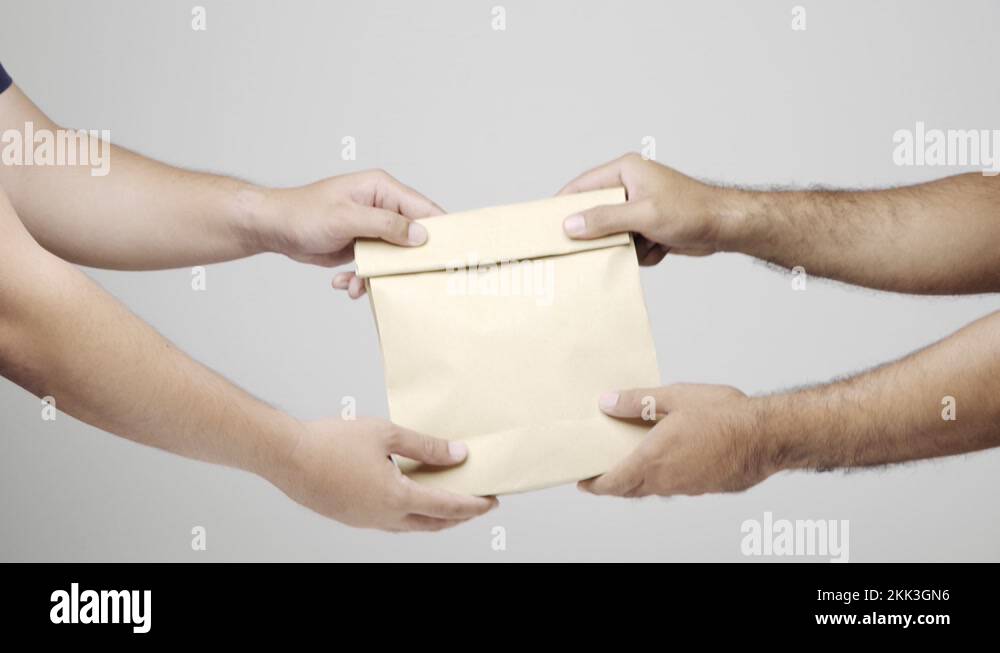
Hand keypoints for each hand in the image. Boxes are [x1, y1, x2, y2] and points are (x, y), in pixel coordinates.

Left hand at [255, 169, 442, 297]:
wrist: (274, 228)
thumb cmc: (304, 214)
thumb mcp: (347, 219)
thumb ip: (386, 225)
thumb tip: (421, 235)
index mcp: (381, 189)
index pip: (423, 208)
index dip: (439, 230)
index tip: (451, 253)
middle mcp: (381, 207)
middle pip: (412, 236)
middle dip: (407, 261)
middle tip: (410, 281)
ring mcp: (372, 228)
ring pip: (393, 257)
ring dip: (379, 275)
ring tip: (357, 284)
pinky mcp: (361, 246)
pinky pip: (374, 267)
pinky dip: (362, 279)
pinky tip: (344, 282)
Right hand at [266, 417, 497, 531]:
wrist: (287, 456)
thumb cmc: (331, 441)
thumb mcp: (387, 434)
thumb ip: (426, 446)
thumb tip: (458, 454)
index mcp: (397, 497)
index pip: (448, 506)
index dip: (474, 505)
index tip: (493, 500)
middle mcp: (384, 516)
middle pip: (434, 524)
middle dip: (460, 517)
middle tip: (478, 505)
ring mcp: (366, 521)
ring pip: (412, 527)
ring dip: (435, 519)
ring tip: (450, 504)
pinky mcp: (351, 518)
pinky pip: (391, 523)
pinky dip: (411, 516)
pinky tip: (410, 500)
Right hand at [558, 153, 732, 262]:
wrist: (725, 226)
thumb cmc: (691, 211)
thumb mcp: (643, 215)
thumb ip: (605, 219)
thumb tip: (571, 224)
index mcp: (626, 170)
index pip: (582, 185)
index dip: (563, 204)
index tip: (545, 222)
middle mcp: (629, 185)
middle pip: (595, 212)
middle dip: (602, 234)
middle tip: (598, 245)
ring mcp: (638, 207)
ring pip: (612, 233)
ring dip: (627, 246)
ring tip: (647, 243)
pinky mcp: (647, 226)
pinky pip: (629, 245)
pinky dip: (642, 252)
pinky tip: (660, 247)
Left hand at [579, 384, 777, 496]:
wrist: (767, 436)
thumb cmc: (724, 416)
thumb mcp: (674, 397)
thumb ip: (637, 401)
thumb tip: (607, 402)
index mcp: (652, 460)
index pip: (613, 484)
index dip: (595, 485)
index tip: (584, 481)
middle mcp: (667, 480)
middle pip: (630, 490)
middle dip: (613, 483)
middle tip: (603, 471)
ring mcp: (687, 487)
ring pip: (653, 489)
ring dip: (639, 480)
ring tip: (632, 461)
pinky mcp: (705, 487)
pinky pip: (675, 486)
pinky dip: (663, 477)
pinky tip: (669, 459)